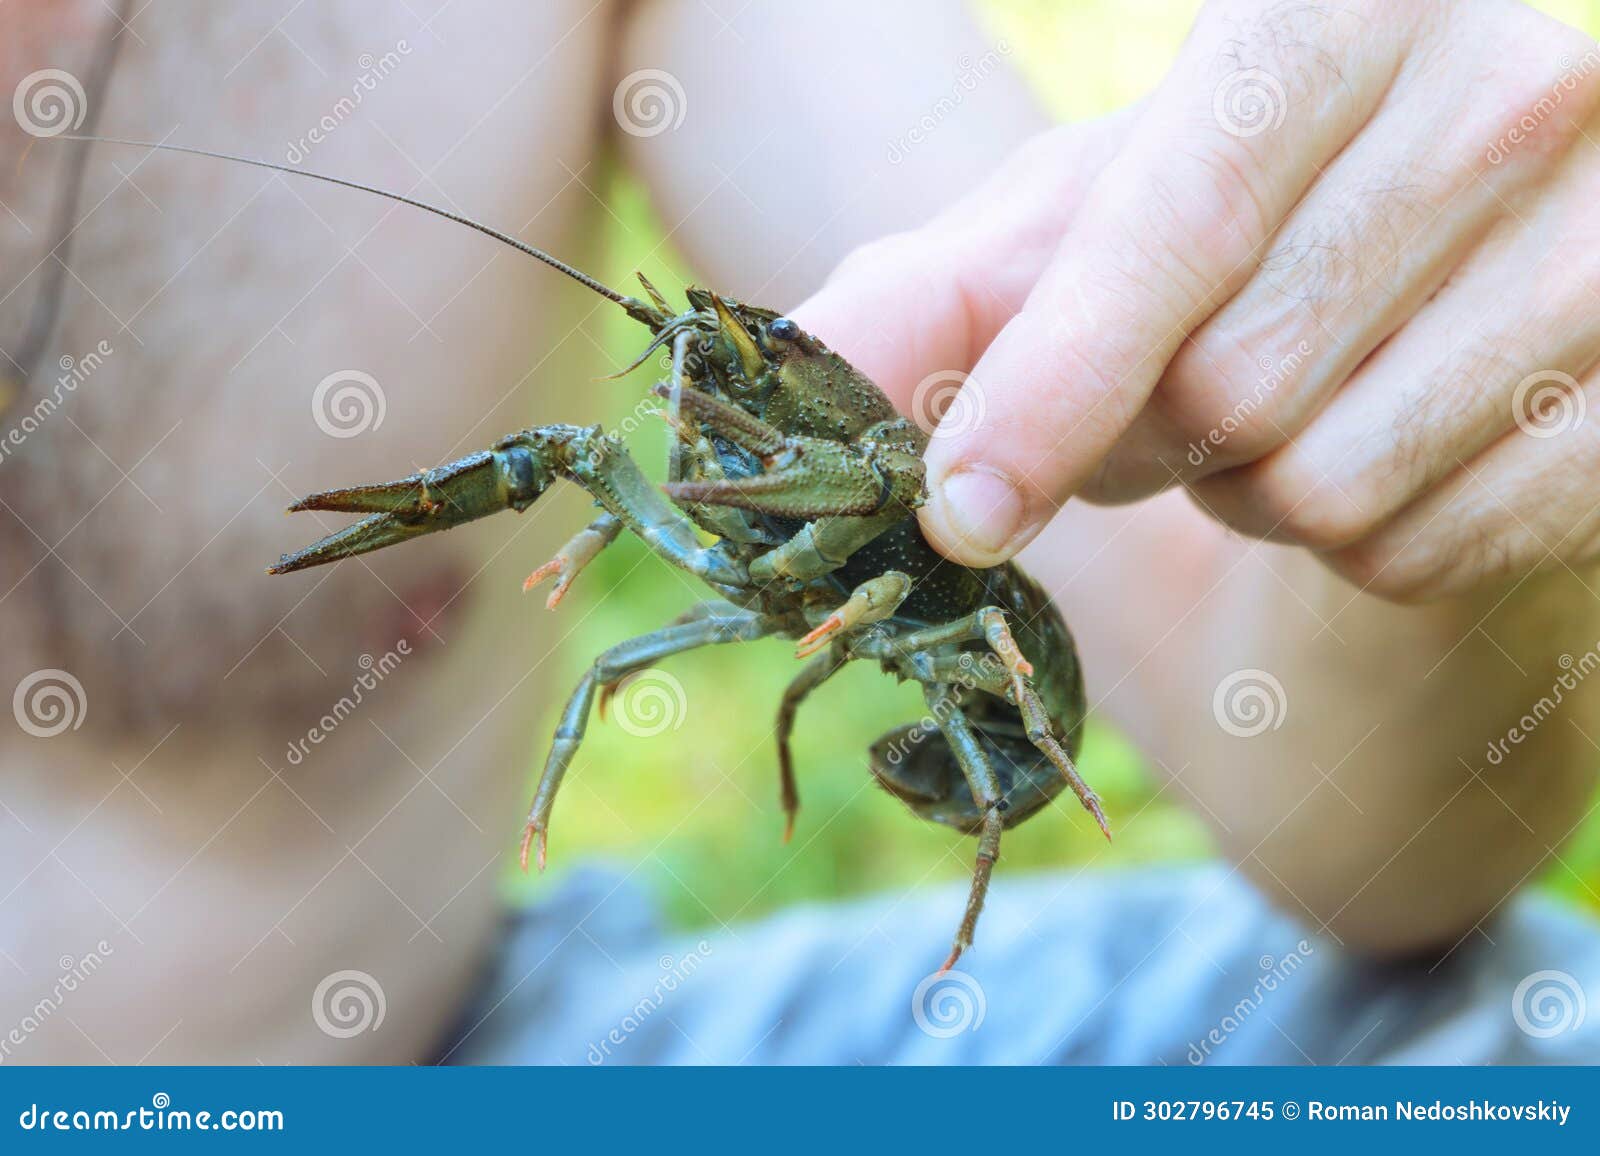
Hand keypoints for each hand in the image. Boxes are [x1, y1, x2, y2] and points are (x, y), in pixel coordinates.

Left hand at [796, 0, 1599, 601]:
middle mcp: (1515, 82)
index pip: (1180, 217)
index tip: (957, 511)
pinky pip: (1432, 551)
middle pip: (1242, 384)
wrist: (1393, 309)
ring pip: (1334, 486)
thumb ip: (923, 300)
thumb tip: (789, 383)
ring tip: (1289, 413)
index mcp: (1343, 3)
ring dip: (1257, 498)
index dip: (1051, 384)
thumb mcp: (1054, 242)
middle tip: (1196, 387)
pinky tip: (1382, 458)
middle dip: (1167, 435)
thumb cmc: (1200, 256)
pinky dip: (1360, 548)